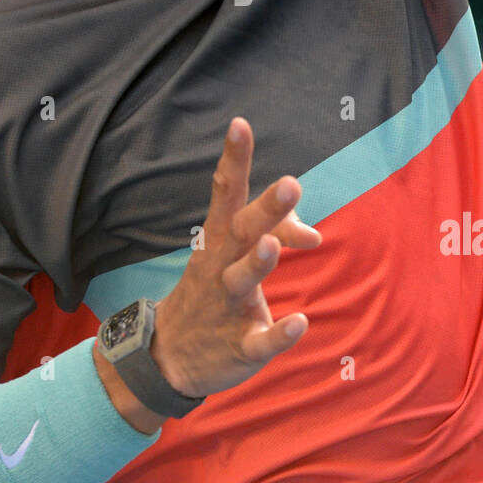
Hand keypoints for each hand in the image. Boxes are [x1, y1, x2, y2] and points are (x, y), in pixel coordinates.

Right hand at [150, 116, 320, 398]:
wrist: (168, 359)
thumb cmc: (212, 295)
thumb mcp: (235, 259)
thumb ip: (278, 237)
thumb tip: (314, 235)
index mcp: (218, 241)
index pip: (226, 193)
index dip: (234, 159)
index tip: (240, 124)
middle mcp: (219, 267)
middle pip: (241, 232)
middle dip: (265, 208)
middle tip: (291, 183)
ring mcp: (226, 306)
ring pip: (241, 280)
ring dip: (258, 263)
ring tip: (273, 244)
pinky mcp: (238, 347)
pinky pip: (259, 341)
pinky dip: (279, 334)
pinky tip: (300, 323)